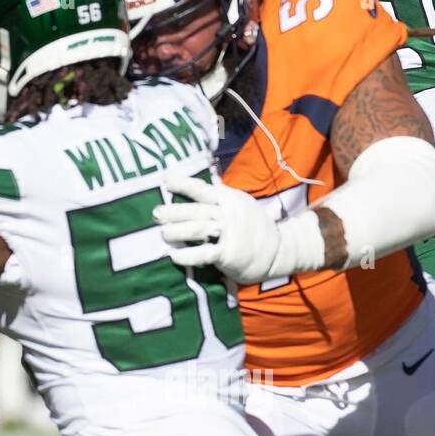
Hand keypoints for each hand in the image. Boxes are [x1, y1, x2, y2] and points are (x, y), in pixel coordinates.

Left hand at [157, 173, 283, 283]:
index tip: (164, 179)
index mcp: (229, 198)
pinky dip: (188, 255)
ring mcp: (230, 234)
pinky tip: (174, 256)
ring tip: (163, 233)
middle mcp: (228, 214)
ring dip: (178, 231)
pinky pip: (205, 254)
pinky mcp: (229, 254)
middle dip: (174, 211)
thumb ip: (220, 195)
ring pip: (198, 229)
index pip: (202, 188)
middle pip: (196, 210)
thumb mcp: (240, 203)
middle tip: (156, 213)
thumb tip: (201, 180)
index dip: (182, 183)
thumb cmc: (254, 226)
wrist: (278, 250)